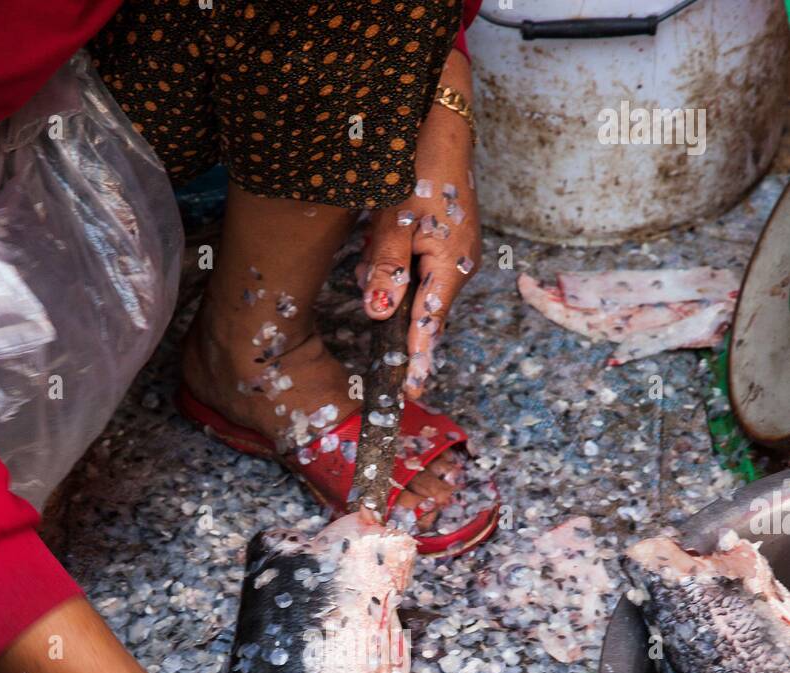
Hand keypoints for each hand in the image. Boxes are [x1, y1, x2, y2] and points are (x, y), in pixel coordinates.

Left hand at [361, 48, 480, 398]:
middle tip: (371, 257)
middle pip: (418, 306)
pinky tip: (383, 233)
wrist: (440, 122)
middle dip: (389, 293)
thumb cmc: (419, 167)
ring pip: (412, 285)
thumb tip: (380, 313)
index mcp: (451, 266)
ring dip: (387, 270)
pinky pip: (415, 266)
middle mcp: (458, 266)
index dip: (418, 360)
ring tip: (377, 234)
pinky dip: (394, 257)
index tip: (411, 392)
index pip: (430, 326)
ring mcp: (454, 254)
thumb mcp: (394, 221)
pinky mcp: (444, 243)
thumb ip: (387, 270)